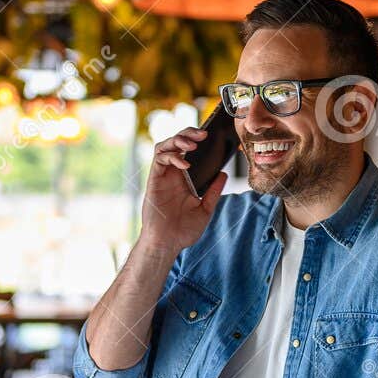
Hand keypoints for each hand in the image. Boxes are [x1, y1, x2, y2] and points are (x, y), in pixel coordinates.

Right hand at [140, 127, 227, 256]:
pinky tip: (185, 163)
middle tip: (204, 133)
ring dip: (178, 139)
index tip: (212, 136)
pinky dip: (172, 156)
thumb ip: (213, 191)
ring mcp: (162, 175)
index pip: (189, 151)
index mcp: (185, 178)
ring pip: (165, 146)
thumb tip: (223, 174)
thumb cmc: (183, 230)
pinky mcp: (154, 180)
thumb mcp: (205, 209)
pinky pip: (159, 159)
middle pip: (176, 143)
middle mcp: (173, 174)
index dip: (197, 140)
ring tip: (193, 143)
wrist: (168, 244)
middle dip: (188, 133)